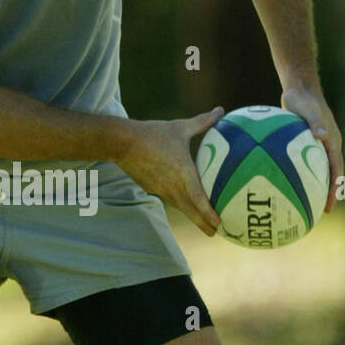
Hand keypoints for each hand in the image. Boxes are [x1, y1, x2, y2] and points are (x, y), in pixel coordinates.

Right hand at [115, 108, 224, 235]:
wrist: (122, 142)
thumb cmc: (153, 133)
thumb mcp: (180, 127)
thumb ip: (203, 122)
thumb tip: (221, 110)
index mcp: (182, 172)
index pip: (198, 198)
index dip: (208, 212)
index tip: (219, 223)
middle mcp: (172, 185)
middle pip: (190, 211)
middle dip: (203, 224)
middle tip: (216, 234)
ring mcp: (161, 189)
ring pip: (181, 207)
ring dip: (193, 217)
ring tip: (205, 226)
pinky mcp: (152, 189)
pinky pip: (170, 199)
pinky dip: (181, 206)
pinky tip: (186, 205)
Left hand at [280, 84, 342, 211]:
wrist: (299, 87)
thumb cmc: (302, 97)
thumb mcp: (307, 108)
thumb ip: (314, 122)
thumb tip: (321, 136)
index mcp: (332, 142)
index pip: (336, 171)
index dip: (333, 190)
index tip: (328, 206)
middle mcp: (328, 145)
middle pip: (329, 175)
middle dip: (325, 194)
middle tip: (317, 212)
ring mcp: (317, 145)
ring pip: (317, 170)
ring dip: (312, 186)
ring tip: (302, 203)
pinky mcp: (306, 143)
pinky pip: (303, 162)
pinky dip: (298, 174)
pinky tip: (282, 183)